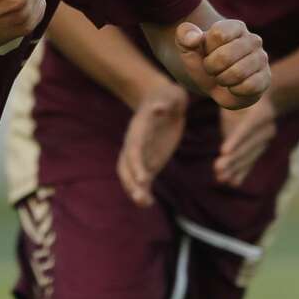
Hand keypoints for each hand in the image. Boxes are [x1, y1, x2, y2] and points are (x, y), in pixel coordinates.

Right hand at [117, 81, 187, 206]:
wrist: (161, 99)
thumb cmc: (169, 97)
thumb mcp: (172, 95)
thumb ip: (167, 101)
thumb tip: (158, 108)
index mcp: (140, 128)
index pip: (135, 149)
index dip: (137, 164)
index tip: (145, 178)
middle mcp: (135, 143)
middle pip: (126, 165)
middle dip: (131, 182)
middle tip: (141, 198)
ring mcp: (140, 153)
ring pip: (130, 175)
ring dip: (134, 190)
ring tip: (145, 204)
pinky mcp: (148, 161)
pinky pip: (142, 179)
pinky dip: (142, 191)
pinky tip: (148, 203)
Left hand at [175, 19, 269, 109]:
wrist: (215, 80)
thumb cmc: (202, 58)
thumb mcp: (186, 45)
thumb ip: (184, 35)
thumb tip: (194, 38)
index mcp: (236, 26)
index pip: (218, 35)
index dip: (207, 49)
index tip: (208, 52)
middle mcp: (253, 40)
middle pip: (225, 56)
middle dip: (211, 67)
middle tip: (213, 69)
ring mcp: (262, 59)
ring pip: (237, 73)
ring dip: (222, 80)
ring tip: (222, 77)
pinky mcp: (266, 78)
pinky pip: (249, 87)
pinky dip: (234, 90)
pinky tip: (234, 86)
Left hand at [214, 95, 276, 186]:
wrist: (262, 96)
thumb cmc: (241, 92)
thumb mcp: (234, 92)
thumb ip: (226, 99)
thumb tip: (213, 93)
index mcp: (261, 111)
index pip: (247, 127)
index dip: (236, 140)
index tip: (223, 151)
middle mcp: (267, 128)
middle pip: (248, 145)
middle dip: (233, 159)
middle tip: (218, 169)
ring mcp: (266, 140)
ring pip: (249, 156)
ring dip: (235, 168)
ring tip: (221, 178)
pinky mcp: (261, 148)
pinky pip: (251, 161)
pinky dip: (242, 172)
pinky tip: (232, 183)